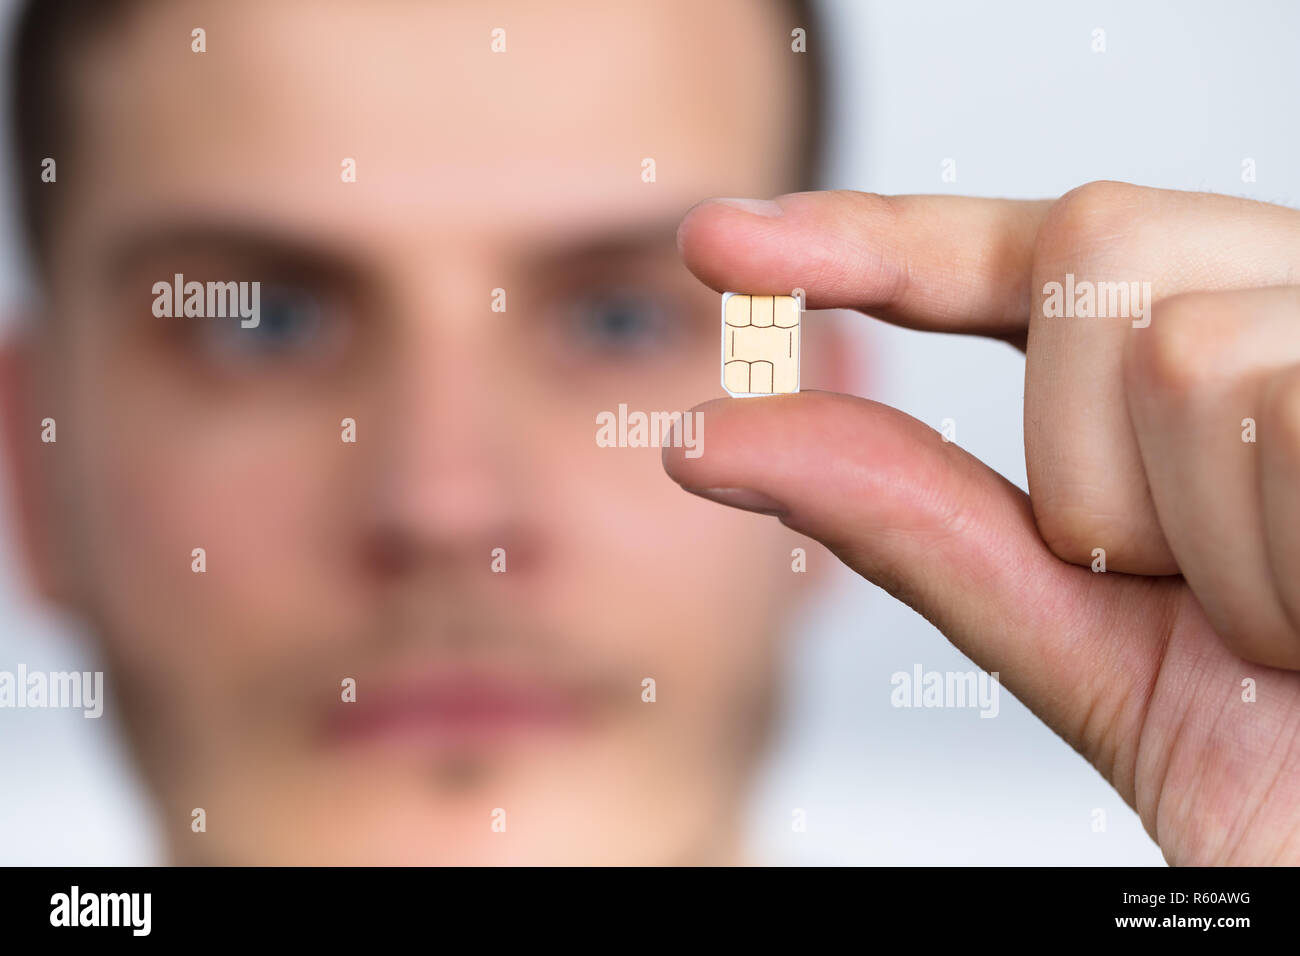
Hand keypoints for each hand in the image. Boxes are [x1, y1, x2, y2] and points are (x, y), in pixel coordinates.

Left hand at [666, 182, 1299, 864]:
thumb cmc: (1294, 759)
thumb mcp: (1082, 636)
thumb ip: (916, 523)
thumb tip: (720, 437)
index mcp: (1214, 369)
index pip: (1022, 255)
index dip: (872, 237)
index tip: (722, 245)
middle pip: (1091, 249)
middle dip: (1082, 448)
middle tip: (1183, 585)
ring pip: (1176, 344)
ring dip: (1195, 535)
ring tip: (1297, 624)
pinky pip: (1276, 401)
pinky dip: (1279, 559)